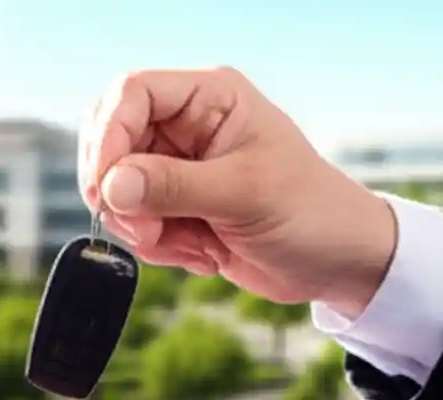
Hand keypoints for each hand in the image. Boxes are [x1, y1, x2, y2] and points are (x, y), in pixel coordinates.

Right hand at [79, 67, 397, 317]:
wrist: (336, 262)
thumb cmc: (310, 213)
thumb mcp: (244, 195)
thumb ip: (174, 187)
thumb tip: (111, 185)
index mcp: (210, 97)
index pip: (132, 94)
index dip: (109, 137)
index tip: (107, 187)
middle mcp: (186, 124)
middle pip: (111, 141)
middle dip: (118, 192)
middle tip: (144, 231)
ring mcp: (176, 166)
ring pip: (115, 189)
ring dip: (142, 228)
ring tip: (194, 245)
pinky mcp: (173, 205)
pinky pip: (132, 222)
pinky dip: (156, 246)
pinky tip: (202, 252)